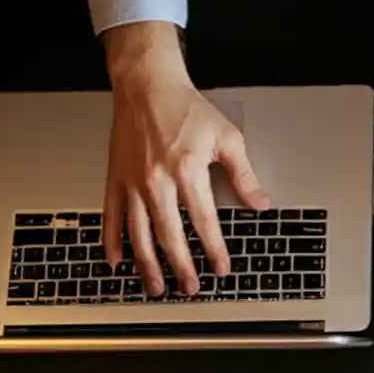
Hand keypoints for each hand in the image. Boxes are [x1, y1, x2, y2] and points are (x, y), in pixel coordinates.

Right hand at [101, 22, 269, 296]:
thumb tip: (261, 203)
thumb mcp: (227, 137)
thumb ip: (245, 174)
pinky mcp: (115, 178)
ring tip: (156, 287)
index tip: (221, 268)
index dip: (214, 248)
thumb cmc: (187, 108)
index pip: (204, 221)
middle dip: (180, 266)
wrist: (147, 84)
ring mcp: (132, 181)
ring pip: (138, 233)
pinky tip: (117, 261)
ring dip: (147, 263)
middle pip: (169, 234)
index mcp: (186, 170)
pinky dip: (112, 241)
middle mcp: (156, 179)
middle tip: (190, 288)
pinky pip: (112, 216)